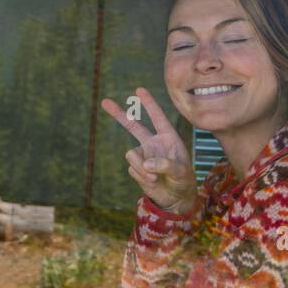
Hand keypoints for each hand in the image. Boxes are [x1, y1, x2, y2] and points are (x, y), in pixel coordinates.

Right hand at [101, 87, 196, 215]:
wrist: (175, 197)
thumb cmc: (183, 180)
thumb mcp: (181, 172)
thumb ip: (166, 165)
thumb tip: (146, 164)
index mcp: (167, 137)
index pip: (157, 117)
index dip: (149, 103)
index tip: (139, 90)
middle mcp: (153, 143)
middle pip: (132, 125)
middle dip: (119, 114)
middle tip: (104, 102)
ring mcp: (143, 155)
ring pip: (132, 155)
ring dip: (141, 167)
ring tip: (154, 177)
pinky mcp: (136, 168)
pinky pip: (132, 169)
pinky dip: (142, 177)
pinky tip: (152, 181)